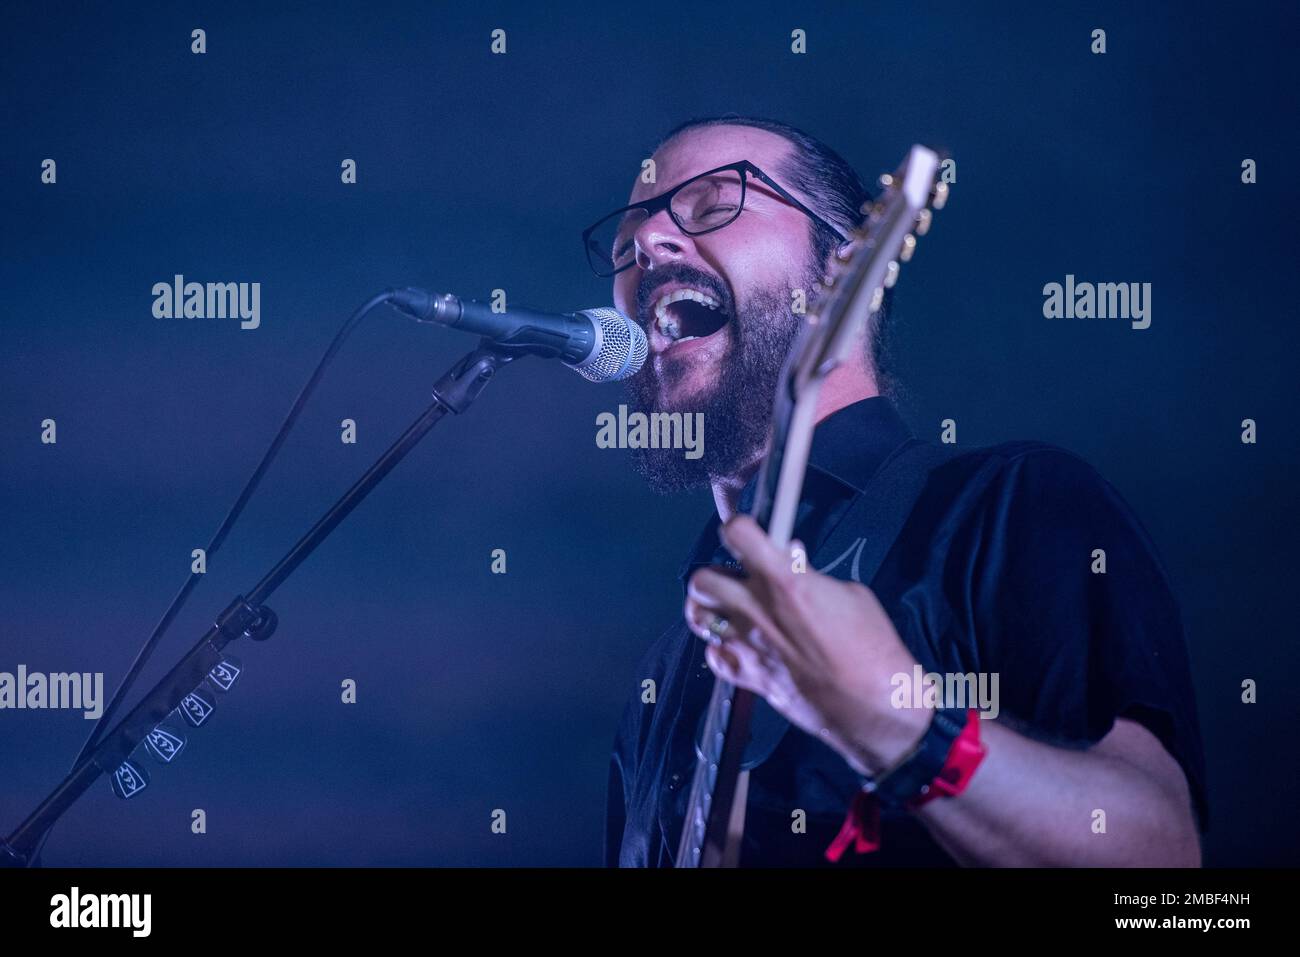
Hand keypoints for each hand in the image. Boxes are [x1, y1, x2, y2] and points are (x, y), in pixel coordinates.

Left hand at [684, 515, 928, 775]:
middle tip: (737, 579)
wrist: (875, 706)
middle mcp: (754, 610)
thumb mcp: (852, 595)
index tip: (747, 535)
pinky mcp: (747, 679)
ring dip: (709, 609)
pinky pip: (714, 656)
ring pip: (697, 618)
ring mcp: (746, 646)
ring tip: (728, 609)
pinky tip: (739, 645)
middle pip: (702, 580)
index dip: (739, 529)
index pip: (737, 535)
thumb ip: (812, 576)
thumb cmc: (873, 645)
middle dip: (715, 574)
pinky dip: (722, 649)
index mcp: (783, 580)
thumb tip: (792, 560)